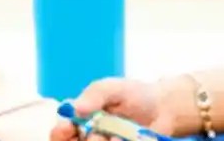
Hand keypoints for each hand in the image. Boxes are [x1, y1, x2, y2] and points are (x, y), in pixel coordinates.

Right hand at [49, 78, 175, 140]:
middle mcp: (89, 138)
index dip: (60, 133)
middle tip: (96, 134)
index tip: (66, 127)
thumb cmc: (134, 95)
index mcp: (81, 121)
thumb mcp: (113, 88)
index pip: (60, 133)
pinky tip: (125, 139)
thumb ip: (95, 95)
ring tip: (117, 137)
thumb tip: (74, 107)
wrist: (164, 109)